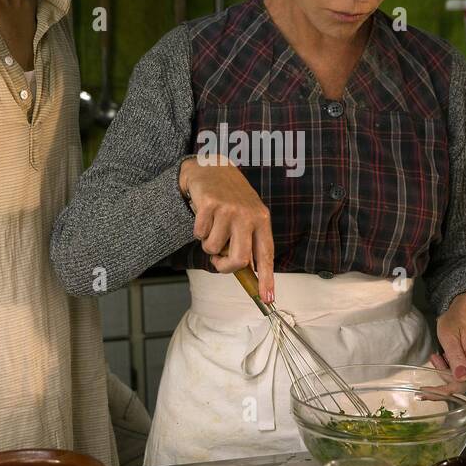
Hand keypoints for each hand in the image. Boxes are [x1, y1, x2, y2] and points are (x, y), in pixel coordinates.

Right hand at [180, 156, 275, 302]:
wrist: (212, 167)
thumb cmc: (231, 197)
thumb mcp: (248, 215)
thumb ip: (248, 240)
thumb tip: (247, 273)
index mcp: (262, 220)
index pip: (266, 255)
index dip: (267, 279)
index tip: (267, 298)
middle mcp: (248, 215)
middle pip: (239, 259)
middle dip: (225, 266)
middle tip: (218, 261)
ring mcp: (229, 209)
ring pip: (214, 248)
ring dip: (208, 244)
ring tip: (212, 227)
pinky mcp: (209, 204)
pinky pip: (199, 234)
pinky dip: (197, 231)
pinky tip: (203, 216)